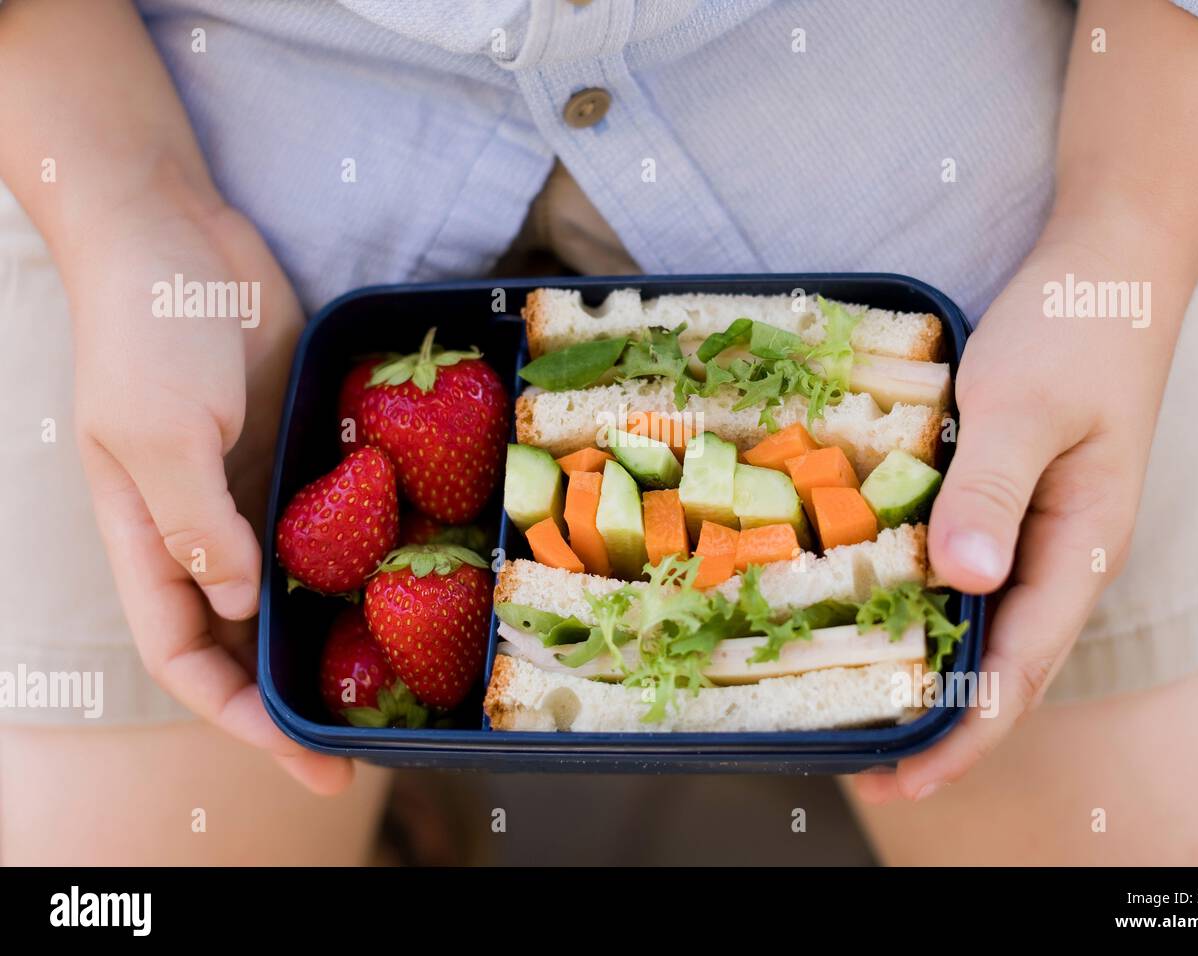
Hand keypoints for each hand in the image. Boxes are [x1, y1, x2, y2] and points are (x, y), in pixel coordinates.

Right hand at [69, 193, 351, 793]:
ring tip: (403, 681)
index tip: (299, 756)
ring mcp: (254, 490)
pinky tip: (415, 582)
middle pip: (245, 640)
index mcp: (148, 539)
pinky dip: (363, 557)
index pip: (184, 656)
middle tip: (366, 746)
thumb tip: (242, 606)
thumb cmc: (149, 330)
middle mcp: (202, 529)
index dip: (235, 716)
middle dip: (293, 698)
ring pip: (295, 589)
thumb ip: (198, 524)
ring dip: (335, 635)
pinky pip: (335, 521)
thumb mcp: (159, 432)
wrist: (176, 232)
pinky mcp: (300, 450)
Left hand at [854, 235, 1184, 802]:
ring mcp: (1035, 528)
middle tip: (860, 763)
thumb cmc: (1072, 330)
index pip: (1022, 668)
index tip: (903, 780)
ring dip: (929, 671)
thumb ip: (993, 492)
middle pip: (1002, 664)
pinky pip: (966, 571)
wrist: (1108, 265)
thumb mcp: (1023, 405)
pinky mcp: (1007, 500)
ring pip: (982, 624)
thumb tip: (969, 583)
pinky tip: (875, 611)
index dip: (965, 734)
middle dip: (940, 724)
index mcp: (1080, 548)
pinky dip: (923, 604)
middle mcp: (1059, 554)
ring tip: (859, 708)